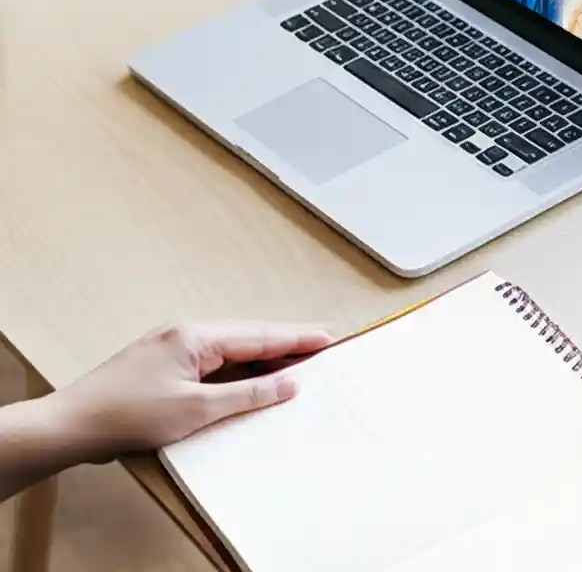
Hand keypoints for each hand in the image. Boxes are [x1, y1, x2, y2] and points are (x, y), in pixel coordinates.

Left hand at [51, 322, 332, 461]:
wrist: (71, 425)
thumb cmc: (128, 416)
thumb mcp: (198, 409)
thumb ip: (249, 393)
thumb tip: (290, 382)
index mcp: (197, 336)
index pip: (261, 335)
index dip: (298, 339)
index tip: (330, 338)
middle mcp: (186, 334)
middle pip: (249, 337)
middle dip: (287, 345)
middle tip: (323, 350)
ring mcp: (173, 348)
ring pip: (232, 350)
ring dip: (263, 359)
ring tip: (297, 367)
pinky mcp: (164, 366)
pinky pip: (214, 362)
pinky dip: (239, 370)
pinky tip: (252, 381)